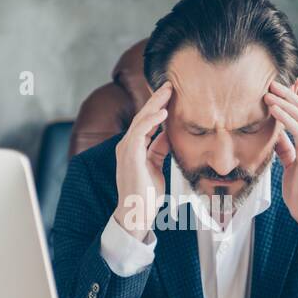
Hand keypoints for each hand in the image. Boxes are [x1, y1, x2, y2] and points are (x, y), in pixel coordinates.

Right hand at [112, 81, 172, 239]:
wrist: (137, 213)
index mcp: (134, 147)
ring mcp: (126, 149)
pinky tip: (162, 112)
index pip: (146, 121)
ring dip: (155, 104)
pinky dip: (151, 120)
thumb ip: (159, 149)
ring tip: (167, 91)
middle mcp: (127, 145)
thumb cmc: (146, 194)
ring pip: (141, 119)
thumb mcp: (156, 166)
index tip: (170, 94)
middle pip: (143, 116)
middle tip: (169, 84)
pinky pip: (140, 132)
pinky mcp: (129, 155)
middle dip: (156, 99)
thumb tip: (169, 134)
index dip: (158, 106)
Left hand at [266, 81, 297, 252]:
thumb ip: (285, 148)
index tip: (279, 86)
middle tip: (271, 82)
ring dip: (284, 102)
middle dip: (288, 94)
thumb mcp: (290, 164)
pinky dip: (285, 118)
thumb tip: (275, 134)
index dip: (293, 98)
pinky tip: (273, 110)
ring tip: (268, 92)